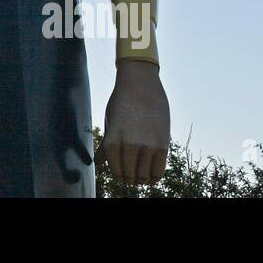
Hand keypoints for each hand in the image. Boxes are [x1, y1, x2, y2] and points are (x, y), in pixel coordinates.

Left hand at [99, 59, 169, 184]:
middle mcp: (128, 147)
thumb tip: (99, 162)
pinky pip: (159, 171)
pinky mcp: (162, 144)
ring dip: (142, 179)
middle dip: (130, 179)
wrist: (140, 84)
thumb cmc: (121, 102)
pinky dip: (154, 177)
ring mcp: (146, 147)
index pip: (116, 172)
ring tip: (141, 176)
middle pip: (130, 176)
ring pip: (144, 176)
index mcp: (112, 142)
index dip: (119, 176)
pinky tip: (152, 175)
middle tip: (131, 177)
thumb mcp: (109, 122)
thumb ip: (106, 145)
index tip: (121, 176)